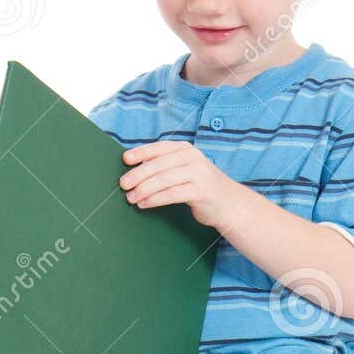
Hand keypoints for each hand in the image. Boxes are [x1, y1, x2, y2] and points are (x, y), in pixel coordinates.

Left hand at [119, 140, 247, 229]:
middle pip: (158, 165)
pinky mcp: (201, 191)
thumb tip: (135, 170)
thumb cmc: (200, 187)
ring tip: (130, 198)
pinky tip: (143, 204)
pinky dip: (154, 200)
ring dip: (144, 189)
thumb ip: (165, 166)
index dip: (140, 153)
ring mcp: (198, 173)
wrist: (229, 203)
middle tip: (123, 184)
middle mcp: (192, 158)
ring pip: (163, 180)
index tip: (125, 160)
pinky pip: (171, 194)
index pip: (159, 148)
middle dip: (138, 175)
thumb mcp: (184, 170)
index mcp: (185, 149)